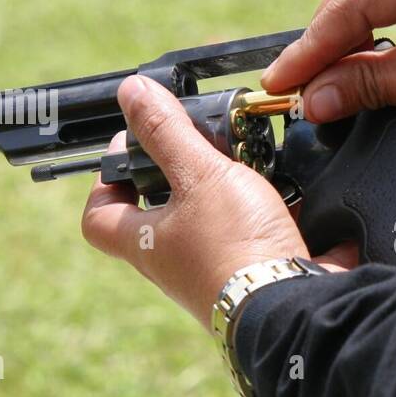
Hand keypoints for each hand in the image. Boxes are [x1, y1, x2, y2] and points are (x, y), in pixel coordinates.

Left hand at [81, 75, 352, 328]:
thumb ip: (167, 131)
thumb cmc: (237, 248)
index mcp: (146, 244)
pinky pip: (256, 236)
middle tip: (199, 144)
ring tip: (248, 160)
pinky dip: (270, 211)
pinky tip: (291, 189)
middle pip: (159, 217)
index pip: (98, 218)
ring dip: (227, 193)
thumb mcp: (199, 174)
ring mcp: (217, 273)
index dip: (106, 182)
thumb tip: (131, 92)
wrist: (297, 304)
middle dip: (178, 177)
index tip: (130, 149)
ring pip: (210, 224)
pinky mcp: (259, 275)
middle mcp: (176, 264)